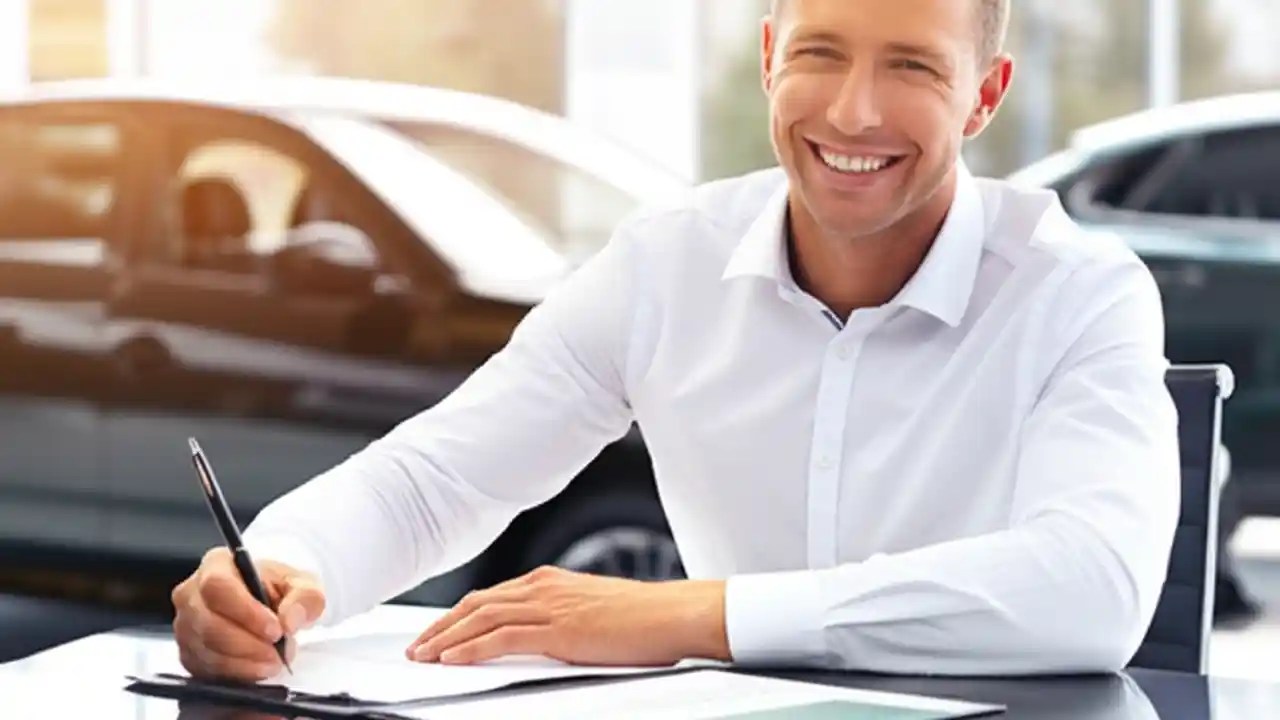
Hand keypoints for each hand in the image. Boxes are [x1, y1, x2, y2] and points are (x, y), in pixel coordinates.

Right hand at [172, 547, 325, 680]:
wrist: (266, 610)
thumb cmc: (278, 591)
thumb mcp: (302, 585)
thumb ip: (304, 597)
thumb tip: (289, 620)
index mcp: (217, 565)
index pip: (218, 587)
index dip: (246, 612)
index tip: (275, 630)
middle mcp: (191, 593)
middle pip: (209, 623)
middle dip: (248, 644)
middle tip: (278, 653)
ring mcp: (185, 625)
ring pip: (206, 650)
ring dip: (244, 662)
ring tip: (273, 662)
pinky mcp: (187, 653)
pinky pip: (204, 669)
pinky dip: (235, 674)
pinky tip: (257, 670)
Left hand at [404, 566, 727, 666]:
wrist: (672, 614)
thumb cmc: (643, 618)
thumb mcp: (591, 612)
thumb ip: (559, 619)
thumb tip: (538, 638)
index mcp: (550, 581)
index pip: (490, 597)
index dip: (458, 616)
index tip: (436, 633)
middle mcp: (544, 587)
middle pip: (477, 604)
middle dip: (442, 627)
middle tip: (416, 647)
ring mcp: (550, 606)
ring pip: (481, 619)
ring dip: (446, 638)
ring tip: (423, 656)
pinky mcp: (558, 629)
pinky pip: (502, 637)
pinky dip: (472, 647)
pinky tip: (452, 659)